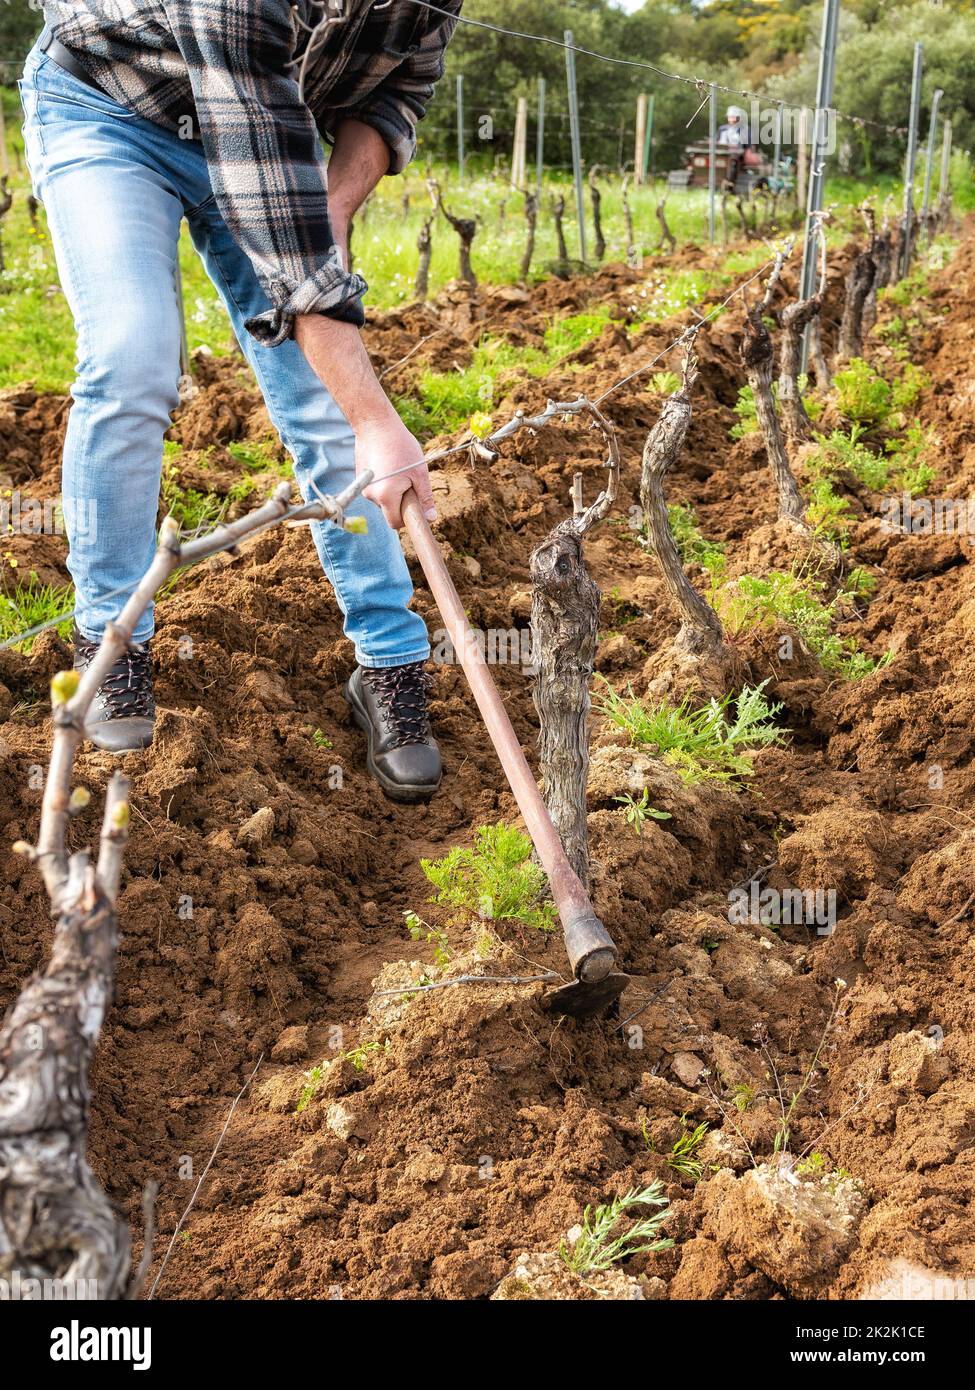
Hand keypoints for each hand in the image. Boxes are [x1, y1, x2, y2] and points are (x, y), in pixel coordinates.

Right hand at [356, 413, 435, 530]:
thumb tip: (431, 518)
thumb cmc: (401, 446)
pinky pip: (376, 488)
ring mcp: (363, 487)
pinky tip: (388, 465)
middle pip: (389, 511)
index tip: (415, 508)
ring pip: (383, 499)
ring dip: (392, 492)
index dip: (406, 519)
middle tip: (409, 481)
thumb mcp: (419, 473)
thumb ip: (425, 498)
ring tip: (398, 469)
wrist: (375, 424)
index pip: (395, 523)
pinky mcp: (360, 478)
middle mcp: (370, 495)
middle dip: (401, 502)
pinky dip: (384, 483)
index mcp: (386, 496)